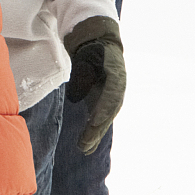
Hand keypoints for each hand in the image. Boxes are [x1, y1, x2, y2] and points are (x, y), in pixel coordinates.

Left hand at [63, 15, 124, 153]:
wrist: (100, 45)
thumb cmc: (94, 49)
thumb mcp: (91, 54)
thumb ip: (86, 70)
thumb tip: (77, 93)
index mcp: (117, 76)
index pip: (112, 97)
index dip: (104, 110)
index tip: (94, 123)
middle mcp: (117, 90)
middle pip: (108, 112)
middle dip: (97, 129)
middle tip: (85, 143)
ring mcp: (111, 97)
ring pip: (104, 119)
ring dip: (94, 134)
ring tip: (84, 148)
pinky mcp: (102, 102)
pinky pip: (99, 119)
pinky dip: (92, 132)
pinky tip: (85, 146)